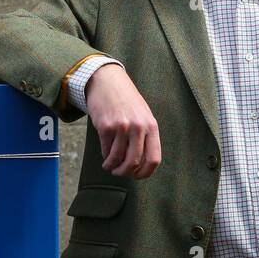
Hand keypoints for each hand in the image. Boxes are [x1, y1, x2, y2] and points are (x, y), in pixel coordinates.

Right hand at [85, 64, 161, 178]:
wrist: (107, 81)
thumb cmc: (126, 100)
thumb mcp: (143, 116)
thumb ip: (145, 137)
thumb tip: (141, 165)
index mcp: (151, 126)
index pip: (154, 159)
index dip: (145, 173)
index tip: (136, 176)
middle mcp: (138, 127)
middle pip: (134, 162)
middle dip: (126, 173)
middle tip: (120, 173)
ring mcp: (122, 126)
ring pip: (118, 158)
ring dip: (112, 167)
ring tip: (109, 166)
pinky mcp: (106, 126)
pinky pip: (106, 150)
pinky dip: (105, 157)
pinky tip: (105, 156)